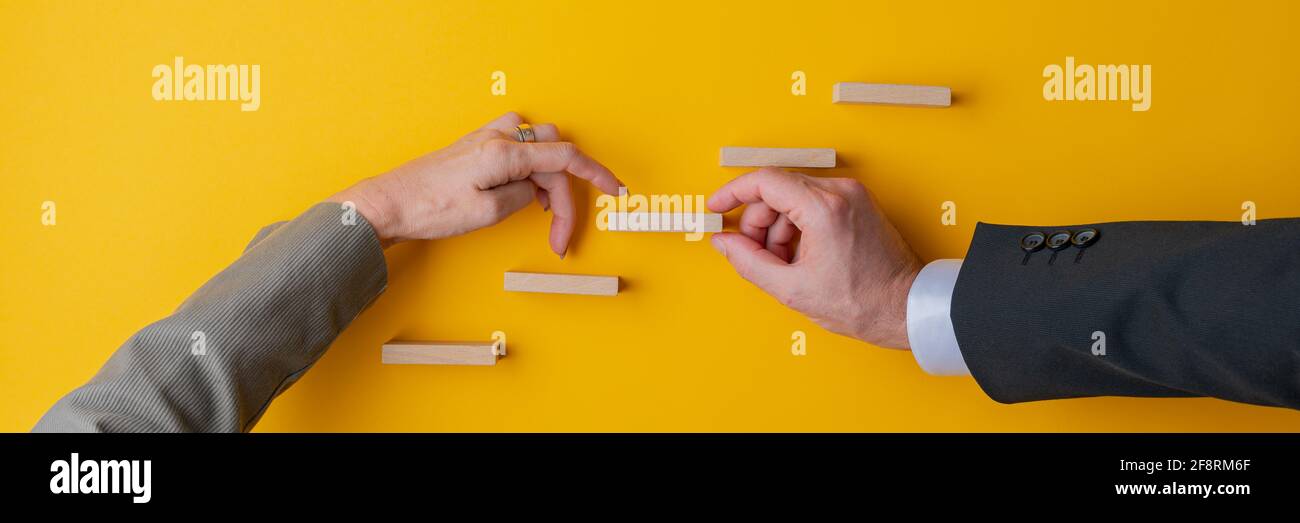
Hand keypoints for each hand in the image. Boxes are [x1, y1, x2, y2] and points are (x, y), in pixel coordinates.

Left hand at [328, 112, 623, 254]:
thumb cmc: (429, 209)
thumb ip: (520, 196)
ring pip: (538, 146)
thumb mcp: (486, 213)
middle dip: (565, 191)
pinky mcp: (476, 147)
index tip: (616, 190)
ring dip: (549, 178)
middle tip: (559, 232)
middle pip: (554, 153)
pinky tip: (523, 192)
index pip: (565, 157)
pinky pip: (518, 148)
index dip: (596, 174)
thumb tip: (533, 189)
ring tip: (541, 212)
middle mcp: (497, 139)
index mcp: (504, 153)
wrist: (388, 204)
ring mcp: (485, 139)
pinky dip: (531, 169)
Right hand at [707, 168, 921, 348]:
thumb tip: (724, 243)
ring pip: (794, 197)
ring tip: (780, 263)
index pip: (765, 181)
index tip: (716, 208)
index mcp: (824, 208)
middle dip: (757, 221)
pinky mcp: (858, 204)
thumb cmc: (861, 302)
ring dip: (777, 226)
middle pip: (778, 189)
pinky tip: (798, 256)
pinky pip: (813, 204)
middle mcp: (840, 192)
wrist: (907, 307)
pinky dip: (797, 226)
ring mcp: (852, 195)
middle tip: (751, 254)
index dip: (733, 193)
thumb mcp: (793, 289)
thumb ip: (749, 262)